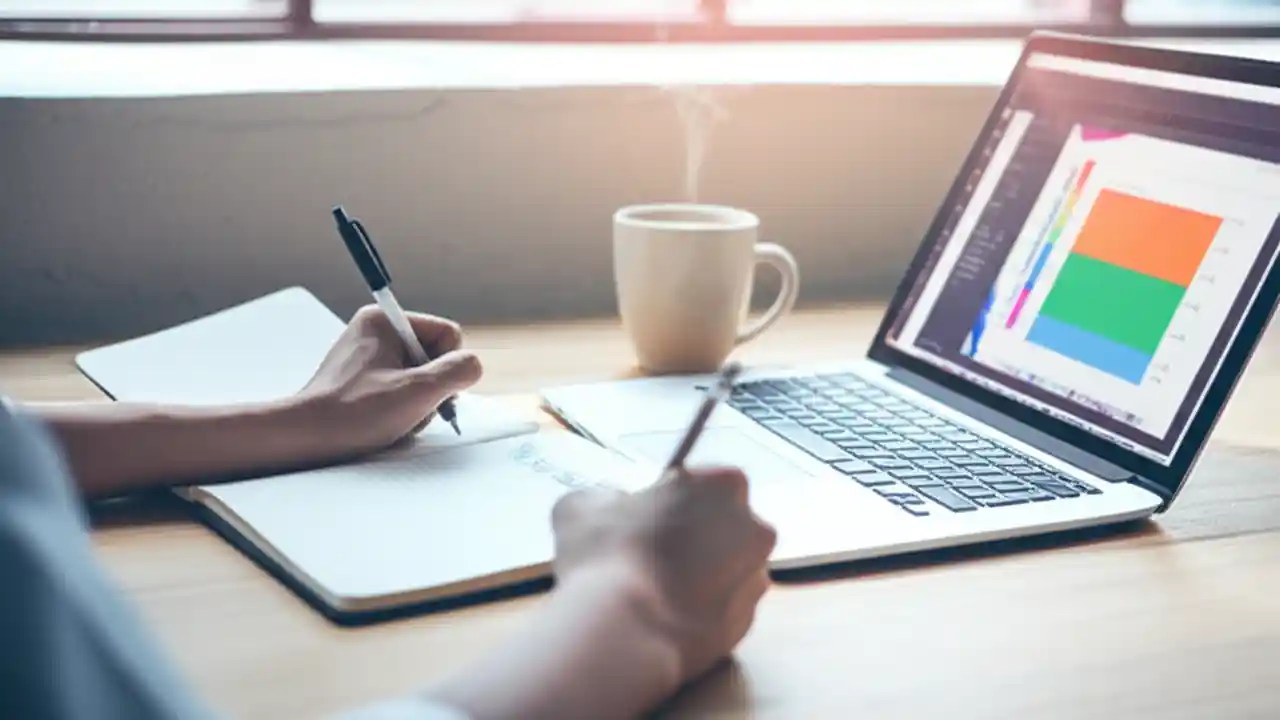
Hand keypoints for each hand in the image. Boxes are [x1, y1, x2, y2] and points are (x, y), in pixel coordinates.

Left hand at [298, 305, 481, 456]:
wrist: (305, 438)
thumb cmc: (354, 413)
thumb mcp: (418, 391)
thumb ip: (458, 371)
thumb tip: (472, 366)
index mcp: (385, 320)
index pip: (447, 334)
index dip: (446, 368)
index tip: (422, 390)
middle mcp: (375, 330)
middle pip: (434, 357)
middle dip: (429, 389)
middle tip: (406, 409)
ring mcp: (368, 356)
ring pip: (420, 377)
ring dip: (416, 404)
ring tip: (391, 419)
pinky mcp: (362, 379)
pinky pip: (400, 389)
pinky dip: (400, 409)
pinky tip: (383, 422)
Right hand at [551, 467, 775, 685]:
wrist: (624, 637)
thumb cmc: (606, 559)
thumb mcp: (582, 507)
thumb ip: (607, 498)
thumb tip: (610, 507)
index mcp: (723, 486)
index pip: (706, 481)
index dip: (677, 497)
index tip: (652, 513)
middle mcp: (754, 529)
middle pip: (725, 524)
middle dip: (696, 535)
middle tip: (652, 552)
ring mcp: (755, 581)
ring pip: (729, 569)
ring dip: (701, 575)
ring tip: (654, 591)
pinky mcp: (746, 625)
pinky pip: (723, 609)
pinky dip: (700, 611)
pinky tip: (664, 617)